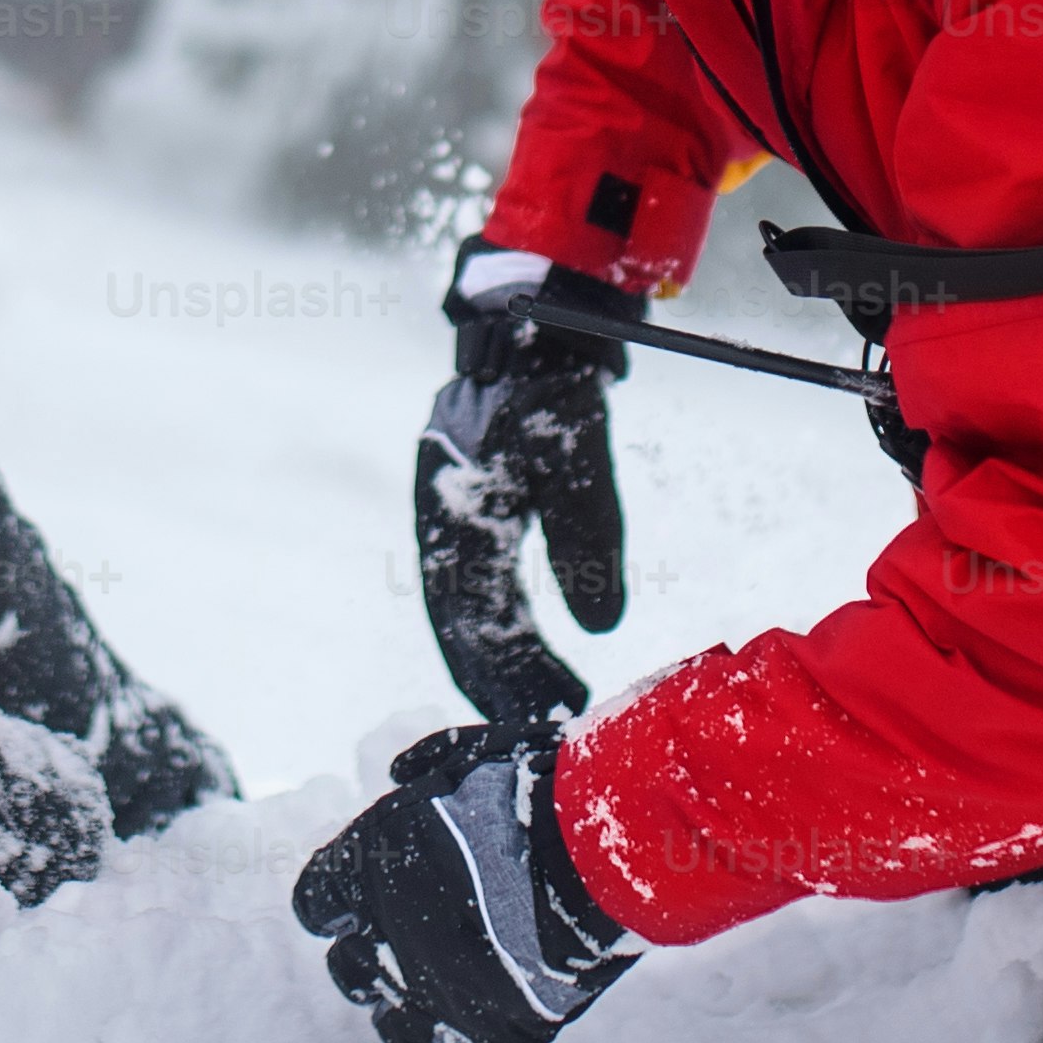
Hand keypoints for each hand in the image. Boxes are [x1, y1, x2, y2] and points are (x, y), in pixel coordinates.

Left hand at [292, 721, 637, 1042]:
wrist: (597, 846)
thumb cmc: (532, 787)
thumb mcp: (463, 751)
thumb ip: (422, 766)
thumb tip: (398, 774)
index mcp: (364, 873)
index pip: (314, 903)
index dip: (333, 898)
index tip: (354, 893)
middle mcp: (391, 945)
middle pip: (349, 972)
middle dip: (368, 956)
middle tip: (401, 937)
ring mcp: (446, 998)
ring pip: (399, 1032)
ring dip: (409, 1013)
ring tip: (437, 990)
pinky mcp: (505, 1035)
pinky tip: (491, 1021)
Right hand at [414, 242, 635, 729]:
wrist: (529, 322)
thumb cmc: (552, 384)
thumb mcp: (576, 455)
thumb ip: (588, 536)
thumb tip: (603, 624)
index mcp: (453, 510)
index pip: (474, 614)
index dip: (510, 669)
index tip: (550, 709)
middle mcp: (439, 517)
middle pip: (461, 621)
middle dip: (501, 676)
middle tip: (547, 720)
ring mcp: (448, 511)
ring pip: (462, 605)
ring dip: (498, 656)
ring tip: (543, 697)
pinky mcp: (466, 505)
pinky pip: (474, 580)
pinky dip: (497, 621)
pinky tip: (528, 645)